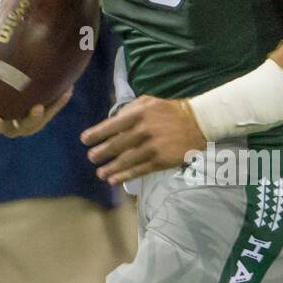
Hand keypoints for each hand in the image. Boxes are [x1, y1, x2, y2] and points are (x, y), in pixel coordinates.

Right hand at [0, 56, 73, 137]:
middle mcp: (13, 125)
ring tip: (57, 96)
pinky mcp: (43, 115)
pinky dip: (58, 101)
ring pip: (39, 122)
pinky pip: (52, 110)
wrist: (15, 81)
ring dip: (48, 112)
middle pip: (21, 129)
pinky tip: (67, 89)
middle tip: (37, 108)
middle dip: (29, 120)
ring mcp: (29, 122)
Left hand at [82, 95, 205, 184]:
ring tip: (100, 173)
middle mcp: (142, 131)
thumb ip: (129, 110)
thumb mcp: (148, 102)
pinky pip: (138, 170)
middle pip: (115, 145)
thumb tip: (112, 122)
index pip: (111, 126)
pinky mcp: (160, 160)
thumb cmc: (169, 111)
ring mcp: (151, 147)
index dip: (95, 134)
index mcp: (138, 114)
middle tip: (91, 157)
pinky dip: (124, 176)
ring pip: (125, 160)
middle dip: (100, 153)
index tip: (84, 140)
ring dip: (110, 168)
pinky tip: (113, 180)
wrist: (197, 122)